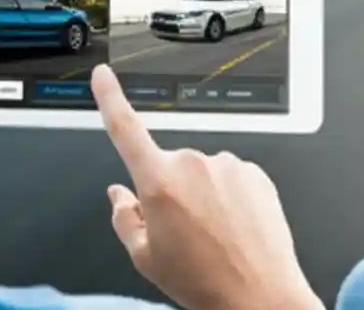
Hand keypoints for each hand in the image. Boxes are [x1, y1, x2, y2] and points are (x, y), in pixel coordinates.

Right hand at [91, 65, 321, 309]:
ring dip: (205, 196)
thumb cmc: (204, 283)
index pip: (125, 129)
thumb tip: (118, 195)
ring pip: (203, 175)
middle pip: (169, 169)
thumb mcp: (146, 258)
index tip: (103, 75)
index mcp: (159, 183)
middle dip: (172, 192)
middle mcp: (193, 164)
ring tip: (216, 238)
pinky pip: (233, 180)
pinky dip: (232, 199)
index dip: (110, 98)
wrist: (261, 297)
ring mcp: (228, 165)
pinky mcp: (255, 172)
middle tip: (186, 234)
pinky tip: (237, 230)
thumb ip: (125, 219)